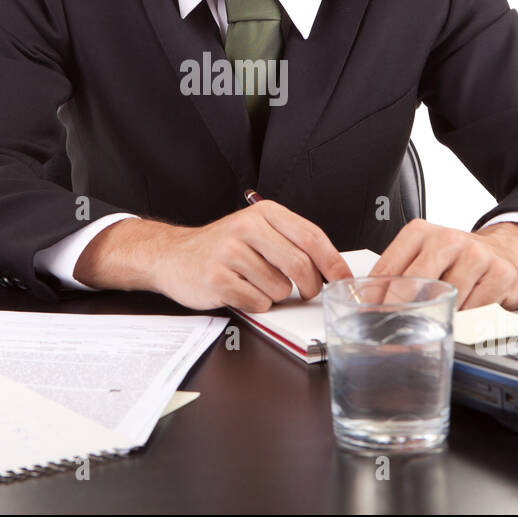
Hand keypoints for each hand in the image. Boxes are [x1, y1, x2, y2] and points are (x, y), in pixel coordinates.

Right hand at [74, 200, 352, 312]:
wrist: (173, 256)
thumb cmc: (222, 246)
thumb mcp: (257, 231)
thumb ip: (292, 242)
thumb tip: (333, 268)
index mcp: (264, 213)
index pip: (312, 236)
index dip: (333, 263)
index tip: (344, 279)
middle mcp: (247, 228)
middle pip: (301, 266)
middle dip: (310, 287)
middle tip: (307, 292)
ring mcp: (230, 253)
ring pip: (280, 288)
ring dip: (275, 294)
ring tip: (256, 283)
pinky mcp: (217, 278)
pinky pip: (257, 302)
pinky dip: (255, 303)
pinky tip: (241, 291)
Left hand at [369, 219, 517, 309]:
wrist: (506, 252)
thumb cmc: (457, 258)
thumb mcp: (424, 255)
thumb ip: (397, 274)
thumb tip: (364, 303)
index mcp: (420, 232)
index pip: (388, 268)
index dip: (375, 297)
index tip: (367, 317)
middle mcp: (448, 239)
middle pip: (414, 282)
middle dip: (399, 311)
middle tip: (392, 332)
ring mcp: (476, 255)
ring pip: (446, 300)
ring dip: (437, 318)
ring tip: (434, 323)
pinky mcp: (500, 275)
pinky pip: (475, 310)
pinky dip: (466, 320)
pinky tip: (462, 318)